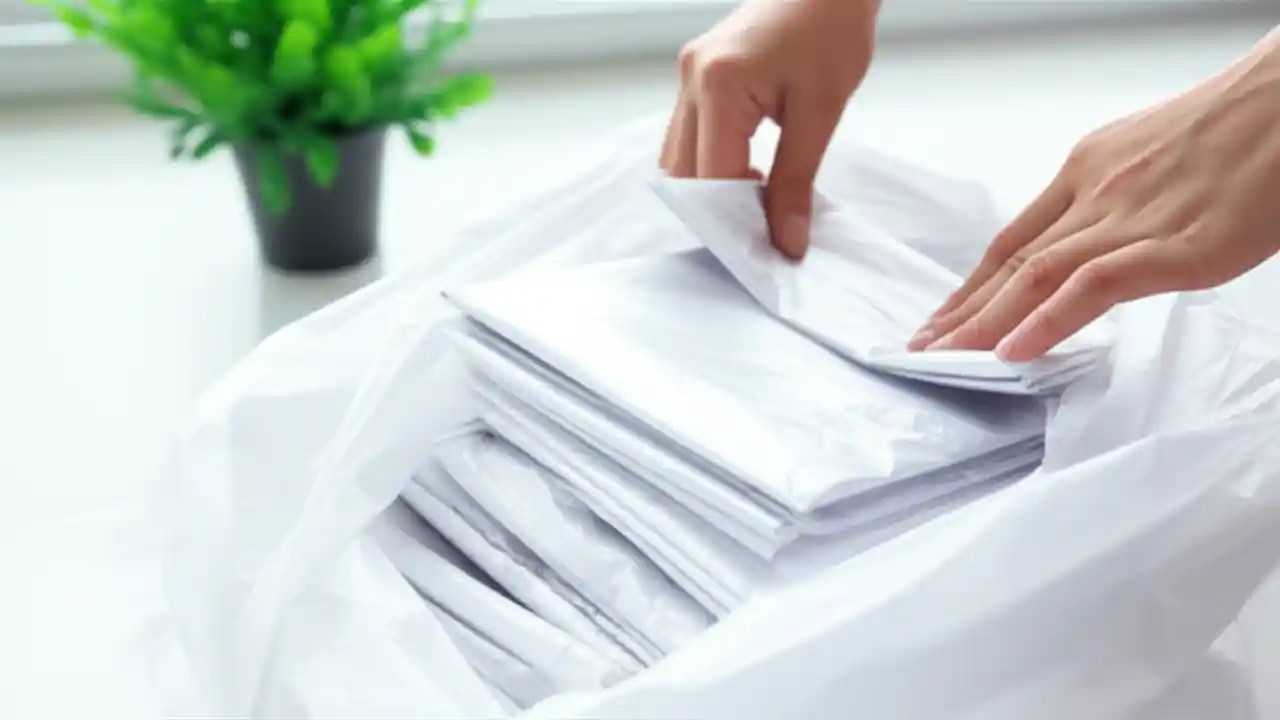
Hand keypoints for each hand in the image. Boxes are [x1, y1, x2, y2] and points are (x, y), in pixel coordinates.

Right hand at [660, 0, 880, 257]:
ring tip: (757, 199)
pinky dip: (711, 163)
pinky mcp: (695, 75)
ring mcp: (687, 75)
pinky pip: (688, 135)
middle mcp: (690, 79)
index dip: (734, 220)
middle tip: (761, 230)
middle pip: (682, 174)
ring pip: (678, 158)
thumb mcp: (821, 112)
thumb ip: (797, 181)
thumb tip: (786, 241)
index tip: (765, 249)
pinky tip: (748, 172)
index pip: (711, 177)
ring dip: (710, 188)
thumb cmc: (831, 30)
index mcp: (718, 84)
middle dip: (716, 209)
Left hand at [910, 28, 1279, 361]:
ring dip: (983, 322)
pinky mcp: (1172, 247)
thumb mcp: (1159, 163)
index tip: (943, 315)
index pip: (1014, 238)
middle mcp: (1095, 193)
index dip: (973, 283)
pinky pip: (1091, 287)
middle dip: (962, 311)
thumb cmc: (1244, 131)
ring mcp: (1130, 220)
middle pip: (1011, 260)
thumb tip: (1102, 246)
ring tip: (944, 359)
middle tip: (921, 348)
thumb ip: (1122, 204)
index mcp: (1090, 169)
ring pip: (1034, 276)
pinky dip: (1045, 320)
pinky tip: (1012, 350)